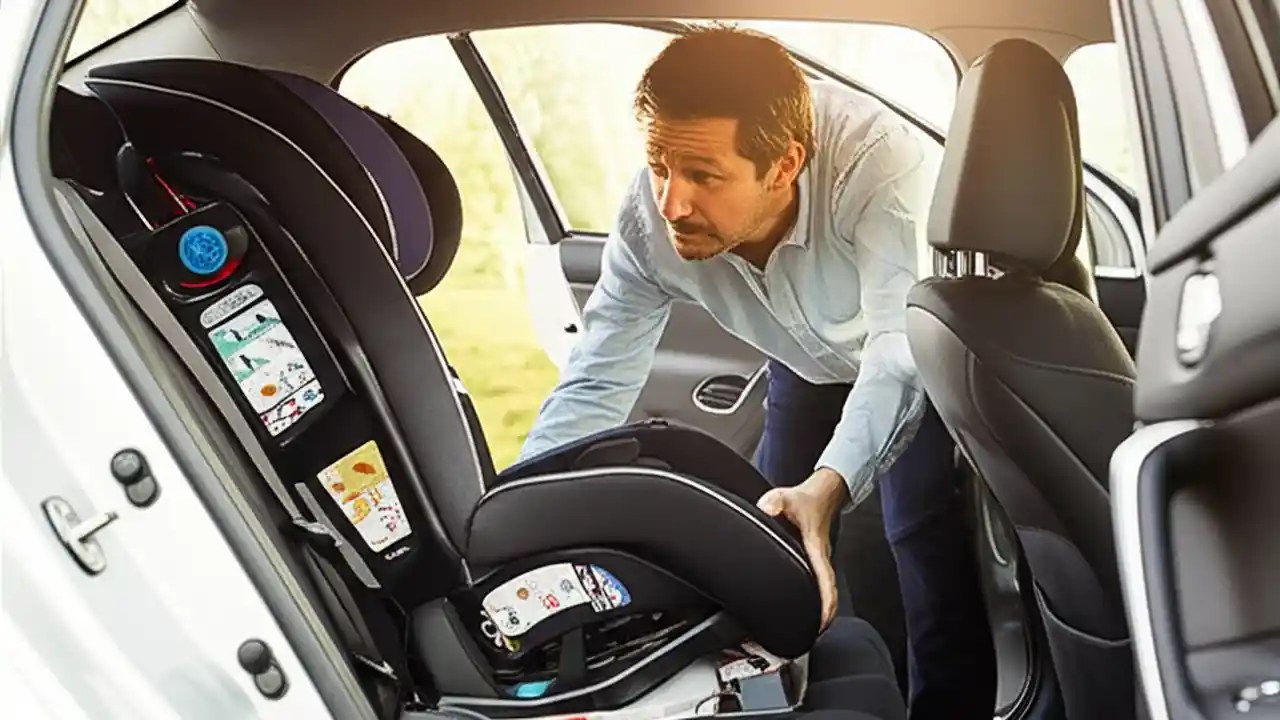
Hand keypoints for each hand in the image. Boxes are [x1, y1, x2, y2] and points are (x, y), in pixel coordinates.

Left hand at [756, 468, 848, 630]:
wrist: (822, 492)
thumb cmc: (807, 499)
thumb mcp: (787, 497)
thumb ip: (775, 502)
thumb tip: (765, 510)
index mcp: (816, 549)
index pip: (825, 583)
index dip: (825, 606)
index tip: (820, 624)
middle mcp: (819, 558)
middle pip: (827, 594)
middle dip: (824, 617)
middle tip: (812, 636)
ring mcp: (817, 559)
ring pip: (823, 590)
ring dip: (820, 609)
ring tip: (810, 628)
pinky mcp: (812, 558)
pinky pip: (816, 582)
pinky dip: (815, 597)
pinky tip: (803, 605)